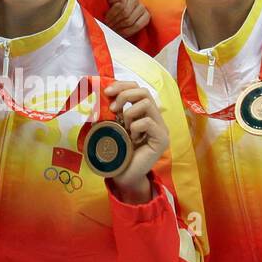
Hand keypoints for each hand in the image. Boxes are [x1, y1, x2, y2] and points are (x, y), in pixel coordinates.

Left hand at [103, 81, 169, 203]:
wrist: (124, 176)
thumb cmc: (118, 153)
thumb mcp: (112, 127)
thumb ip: (111, 113)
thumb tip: (100, 96)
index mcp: (145, 113)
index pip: (138, 88)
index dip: (123, 86)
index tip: (107, 92)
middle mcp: (156, 118)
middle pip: (144, 92)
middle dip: (125, 95)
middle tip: (113, 109)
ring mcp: (161, 128)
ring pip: (146, 104)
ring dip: (129, 114)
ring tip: (124, 129)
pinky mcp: (162, 139)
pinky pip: (147, 123)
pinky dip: (135, 128)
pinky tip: (132, 140)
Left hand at [104, 0, 150, 37]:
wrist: (115, 17)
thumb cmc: (109, 9)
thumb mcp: (106, 2)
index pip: (120, 3)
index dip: (112, 13)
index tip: (105, 19)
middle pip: (125, 12)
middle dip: (115, 21)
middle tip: (108, 27)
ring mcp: (142, 7)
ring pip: (130, 20)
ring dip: (120, 27)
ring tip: (113, 30)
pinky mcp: (146, 16)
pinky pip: (138, 25)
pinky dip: (128, 31)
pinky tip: (121, 33)